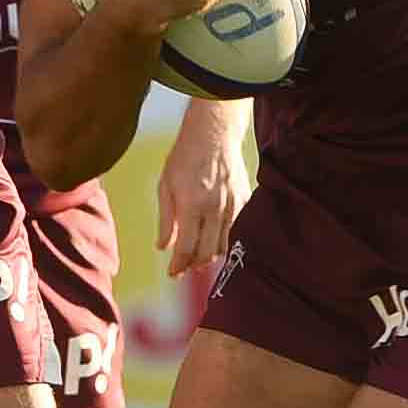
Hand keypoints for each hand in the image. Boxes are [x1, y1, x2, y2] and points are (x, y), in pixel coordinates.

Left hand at [155, 99, 252, 275]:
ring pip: (224, 245)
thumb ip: (167, 220)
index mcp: (192, 205)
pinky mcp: (244, 200)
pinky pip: (235, 230)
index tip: (172, 273)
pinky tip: (213, 236)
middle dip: (194, 265)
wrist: (214, 133)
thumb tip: (163, 247)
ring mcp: (233, 205)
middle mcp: (215, 208)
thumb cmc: (184, 157)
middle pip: (207, 253)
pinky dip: (223, 238)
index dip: (179, 265)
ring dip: (210, 255)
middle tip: (184, 268)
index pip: (186, 248)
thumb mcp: (165, 186)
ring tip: (198, 255)